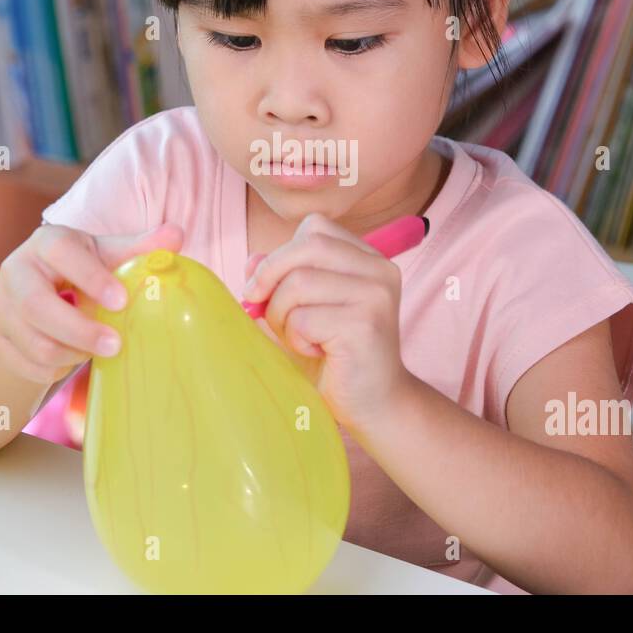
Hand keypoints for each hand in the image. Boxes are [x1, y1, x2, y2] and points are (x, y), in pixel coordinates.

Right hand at [0, 222, 183, 386]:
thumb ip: (138, 248)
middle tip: (117, 345)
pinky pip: (27, 366)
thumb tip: (176, 235)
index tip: (121, 302)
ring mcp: (0, 308)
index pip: (62, 253)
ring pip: (35, 342)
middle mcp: (15, 271)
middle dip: (80, 331)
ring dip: (72, 353)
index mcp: (45, 243)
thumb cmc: (77, 271)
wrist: (26, 297)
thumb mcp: (103, 255)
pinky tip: (73, 359)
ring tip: (98, 350)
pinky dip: (56, 369)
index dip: (91, 277)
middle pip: (37, 306)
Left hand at [242, 212, 409, 430]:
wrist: (375, 405)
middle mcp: (379, 269)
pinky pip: (303, 318)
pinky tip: (314, 352)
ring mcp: (376, 295)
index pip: (315, 227)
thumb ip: (280, 279)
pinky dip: (294, 338)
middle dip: (271, 276)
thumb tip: (252, 261)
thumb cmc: (335, 356)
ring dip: (281, 314)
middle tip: (259, 307)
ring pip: (299, 282)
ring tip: (298, 337)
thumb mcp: (302, 309)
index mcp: (369, 258)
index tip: (264, 287)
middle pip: (307, 245)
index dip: (281, 253)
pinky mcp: (365, 325)